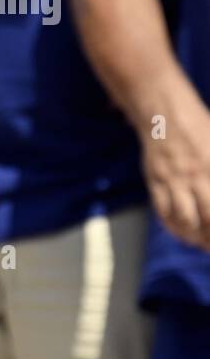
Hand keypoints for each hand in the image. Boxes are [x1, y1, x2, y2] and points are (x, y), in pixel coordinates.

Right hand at [142, 92, 209, 250]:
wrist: (164, 114)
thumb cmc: (200, 127)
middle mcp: (197, 176)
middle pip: (209, 217)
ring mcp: (174, 179)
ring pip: (186, 218)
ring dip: (195, 236)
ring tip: (201, 244)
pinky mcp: (155, 180)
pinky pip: (163, 210)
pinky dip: (172, 226)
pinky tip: (181, 233)